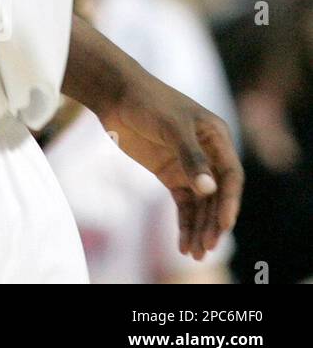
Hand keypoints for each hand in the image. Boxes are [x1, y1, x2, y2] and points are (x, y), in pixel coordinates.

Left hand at [97, 69, 242, 259]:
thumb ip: (190, 156)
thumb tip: (208, 189)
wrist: (115, 94)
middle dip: (213, 222)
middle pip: (217, 195)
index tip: (224, 225)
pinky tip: (182, 244)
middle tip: (207, 247)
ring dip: (199, 228)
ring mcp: (188, 166)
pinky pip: (183, 204)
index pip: (231, 175)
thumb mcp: (171, 126)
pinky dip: (184, 224)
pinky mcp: (169, 173)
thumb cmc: (147, 101)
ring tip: (196, 254)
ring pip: (201, 204)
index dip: (229, 201)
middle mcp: (208, 154)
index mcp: (217, 137)